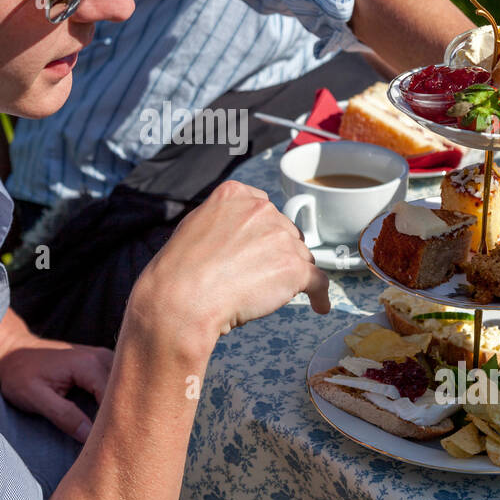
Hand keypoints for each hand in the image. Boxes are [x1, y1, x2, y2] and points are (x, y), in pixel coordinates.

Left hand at [0, 313, 112, 443]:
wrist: (13, 350)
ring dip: (122, 408)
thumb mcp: (35, 398)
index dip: (116, 424)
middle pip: (125, 393)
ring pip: (125, 387)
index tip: (113, 446)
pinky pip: (118, 383)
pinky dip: (117, 400)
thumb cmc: (20, 374)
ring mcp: (105, 357)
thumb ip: (64, 416)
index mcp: (88, 365)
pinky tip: (111, 418)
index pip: (115, 399)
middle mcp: (102, 357)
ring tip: (117, 433)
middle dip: (123, 417)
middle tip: (118, 444)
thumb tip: (90, 436)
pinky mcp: (102, 362)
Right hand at [129, 180, 330, 354]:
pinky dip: (319, 295)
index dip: (263, 231)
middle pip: (285, 232)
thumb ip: (221, 221)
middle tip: (256, 276)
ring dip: (290, 274)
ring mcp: (280, 238)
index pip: (263, 209)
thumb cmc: (179, 272)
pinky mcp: (294, 268)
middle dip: (277, 253)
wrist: (183, 298)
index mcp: (234, 195)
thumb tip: (234, 237)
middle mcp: (260, 210)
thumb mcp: (193, 226)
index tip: (261, 246)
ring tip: (267, 295)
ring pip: (300, 257)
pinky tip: (319, 304)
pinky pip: (318, 281)